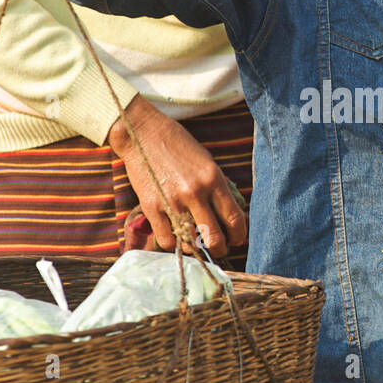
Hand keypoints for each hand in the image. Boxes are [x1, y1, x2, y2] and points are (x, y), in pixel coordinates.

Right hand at [108, 95, 246, 256]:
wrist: (143, 133)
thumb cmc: (178, 147)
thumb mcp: (206, 163)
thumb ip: (217, 189)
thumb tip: (227, 218)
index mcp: (214, 179)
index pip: (234, 219)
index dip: (238, 236)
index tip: (236, 240)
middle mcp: (195, 192)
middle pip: (215, 238)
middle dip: (220, 249)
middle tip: (218, 249)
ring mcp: (172, 201)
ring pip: (191, 244)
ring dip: (196, 250)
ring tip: (196, 245)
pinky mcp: (151, 208)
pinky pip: (167, 241)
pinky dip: (173, 245)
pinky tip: (175, 238)